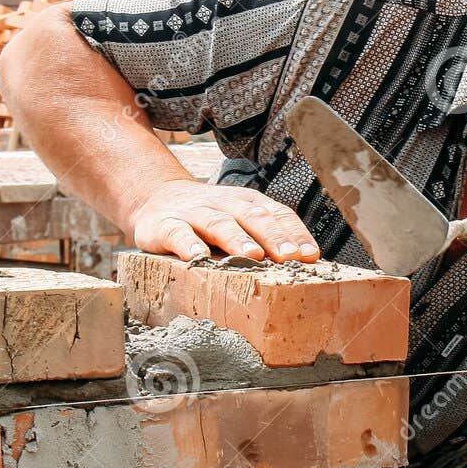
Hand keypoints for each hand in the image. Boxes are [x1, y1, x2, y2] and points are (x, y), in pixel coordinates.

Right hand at [127, 180, 320, 262]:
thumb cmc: (208, 219)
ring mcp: (193, 213)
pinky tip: (197, 256)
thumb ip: (265, 240)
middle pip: (251, 216)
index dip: (294, 233)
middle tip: (290, 256)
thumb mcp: (238, 221)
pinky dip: (187, 243)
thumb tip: (304, 268)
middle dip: (273, 236)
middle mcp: (223, 203)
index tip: (310, 255)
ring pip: (217, 222)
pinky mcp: (164, 225)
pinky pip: (177, 233)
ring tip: (252, 255)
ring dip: (236, 238)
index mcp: (247, 203)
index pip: (276, 214)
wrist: (156, 199)